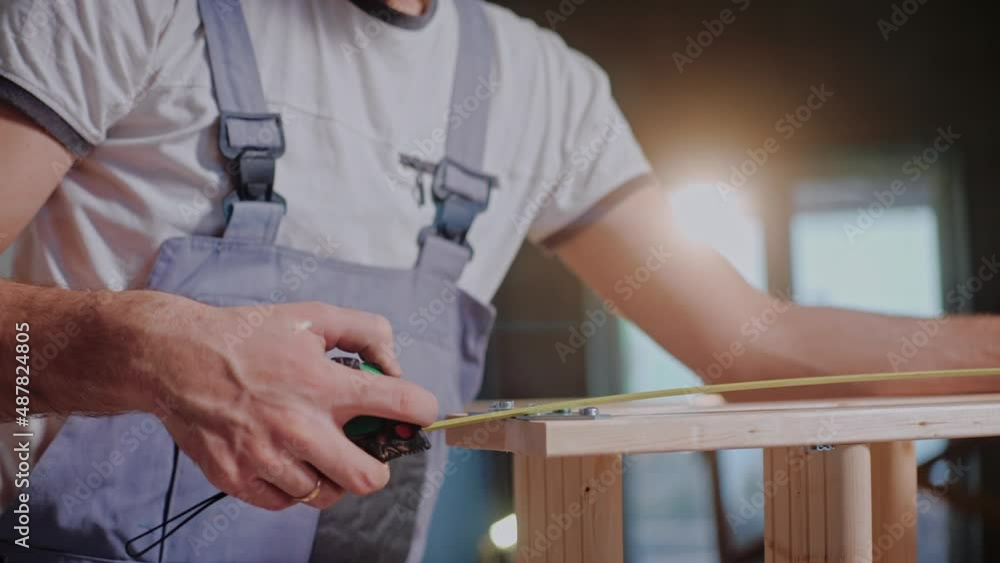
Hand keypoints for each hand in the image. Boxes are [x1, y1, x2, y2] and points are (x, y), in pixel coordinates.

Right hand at [134, 297, 437, 510]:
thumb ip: (366, 333)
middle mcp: (298, 427)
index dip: (423, 410)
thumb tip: (394, 367)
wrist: (176, 358)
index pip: (400, 405)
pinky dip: (294, 487)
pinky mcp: (238, 478)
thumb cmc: (247, 336)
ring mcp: (266, 458)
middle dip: (379, 466)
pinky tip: (288, 459)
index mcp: (323, 385)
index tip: (421, 412)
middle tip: (369, 451)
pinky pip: (286, 503)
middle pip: (367, 478)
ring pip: (325, 494)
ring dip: (331, 475)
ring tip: (318, 449)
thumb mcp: (313, 317)